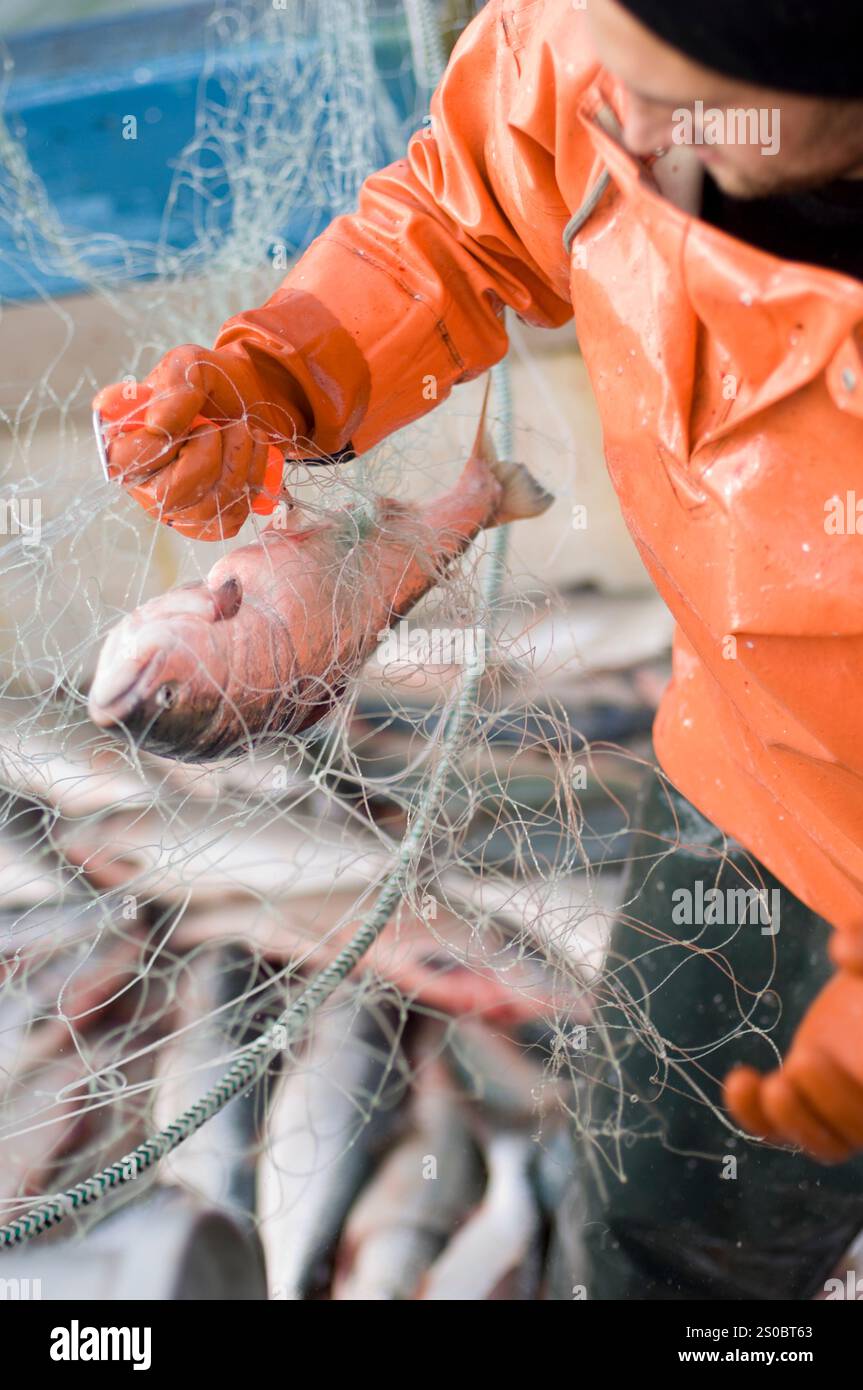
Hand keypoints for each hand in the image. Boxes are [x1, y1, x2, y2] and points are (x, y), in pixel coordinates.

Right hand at [94, 344, 294, 539]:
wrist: (252, 401)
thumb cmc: (211, 385)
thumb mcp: (191, 365)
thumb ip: (174, 385)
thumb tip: (157, 423)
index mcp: (122, 442)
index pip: (123, 461)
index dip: (163, 442)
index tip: (193, 419)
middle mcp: (141, 482)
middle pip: (166, 495)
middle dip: (208, 455)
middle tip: (218, 426)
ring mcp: (174, 507)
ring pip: (203, 508)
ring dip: (236, 462)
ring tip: (242, 431)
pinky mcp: (207, 522)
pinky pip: (228, 517)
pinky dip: (251, 480)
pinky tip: (250, 454)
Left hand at [725, 969, 862, 1161]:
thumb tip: (842, 948)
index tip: (858, 1063)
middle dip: (833, 1103)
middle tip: (803, 1060)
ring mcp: (844, 1109)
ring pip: (828, 1145)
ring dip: (797, 1122)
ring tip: (773, 1086)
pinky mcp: (804, 1100)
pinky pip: (780, 1130)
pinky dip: (755, 1115)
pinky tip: (740, 1080)